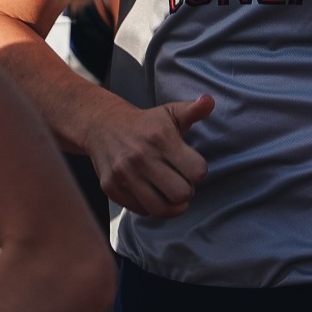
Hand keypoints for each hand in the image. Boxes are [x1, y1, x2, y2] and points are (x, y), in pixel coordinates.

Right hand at [85, 95, 212, 217]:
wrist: (102, 126)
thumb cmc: (146, 123)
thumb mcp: (171, 112)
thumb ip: (194, 110)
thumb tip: (210, 101)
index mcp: (161, 138)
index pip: (197, 171)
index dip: (199, 171)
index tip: (191, 166)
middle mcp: (141, 156)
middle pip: (181, 194)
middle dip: (187, 191)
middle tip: (181, 182)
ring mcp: (124, 174)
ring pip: (161, 208)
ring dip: (171, 204)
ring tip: (170, 192)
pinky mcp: (110, 188)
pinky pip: (142, 211)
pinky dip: (151, 206)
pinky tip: (152, 193)